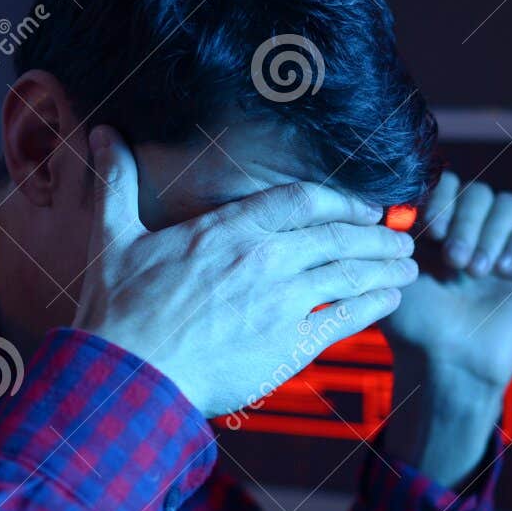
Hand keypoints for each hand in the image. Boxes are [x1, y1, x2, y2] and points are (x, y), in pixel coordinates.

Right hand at [74, 126, 419, 417]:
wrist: (131, 376)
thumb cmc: (118, 312)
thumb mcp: (113, 238)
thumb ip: (118, 183)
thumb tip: (102, 134)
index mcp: (228, 228)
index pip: (303, 200)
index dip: (342, 201)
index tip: (364, 208)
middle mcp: (264, 259)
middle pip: (339, 236)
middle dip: (377, 236)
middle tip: (401, 237)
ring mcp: (282, 302)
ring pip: (349, 274)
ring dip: (385, 267)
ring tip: (409, 266)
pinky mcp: (290, 346)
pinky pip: (346, 319)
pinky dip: (374, 305)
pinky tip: (391, 298)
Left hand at [382, 171, 511, 388]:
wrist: (447, 362)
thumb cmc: (414, 325)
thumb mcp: (391, 272)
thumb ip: (393, 231)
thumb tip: (400, 196)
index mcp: (437, 228)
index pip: (447, 183)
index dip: (441, 198)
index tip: (429, 232)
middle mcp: (470, 233)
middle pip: (478, 191)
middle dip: (465, 221)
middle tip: (454, 260)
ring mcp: (501, 247)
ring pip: (508, 204)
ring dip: (490, 232)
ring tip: (475, 271)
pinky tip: (500, 269)